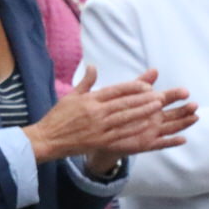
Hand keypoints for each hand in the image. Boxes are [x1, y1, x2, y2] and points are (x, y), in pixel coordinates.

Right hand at [24, 67, 164, 162]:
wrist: (48, 139)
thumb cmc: (58, 117)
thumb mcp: (70, 96)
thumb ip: (86, 82)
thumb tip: (93, 67)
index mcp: (89, 100)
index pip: (115, 90)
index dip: (132, 88)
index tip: (146, 86)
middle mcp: (96, 112)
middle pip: (124, 103)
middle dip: (144, 99)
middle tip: (160, 95)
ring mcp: (99, 127)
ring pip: (126, 118)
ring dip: (143, 112)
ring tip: (158, 107)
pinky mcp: (101, 141)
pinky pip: (121, 134)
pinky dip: (135, 129)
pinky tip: (146, 125)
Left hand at [87, 82, 196, 168]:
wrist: (103, 131)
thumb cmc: (117, 109)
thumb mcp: (126, 94)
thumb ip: (140, 83)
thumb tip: (155, 69)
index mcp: (152, 103)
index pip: (167, 97)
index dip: (176, 95)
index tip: (185, 92)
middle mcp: (156, 117)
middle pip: (174, 113)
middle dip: (185, 109)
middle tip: (194, 105)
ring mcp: (154, 130)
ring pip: (172, 127)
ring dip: (184, 123)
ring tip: (195, 118)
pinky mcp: (147, 143)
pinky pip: (161, 143)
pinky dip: (172, 142)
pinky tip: (183, 139)